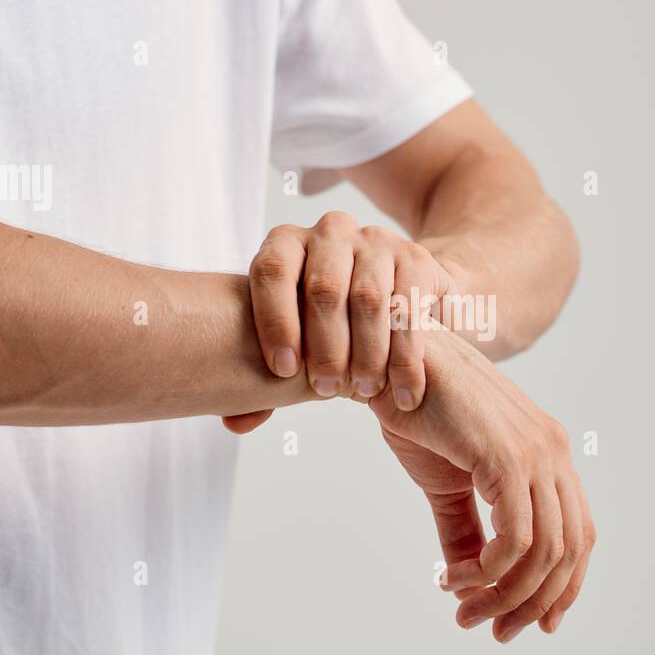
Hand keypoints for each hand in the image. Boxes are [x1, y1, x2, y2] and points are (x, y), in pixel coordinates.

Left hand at [224, 212, 454, 434]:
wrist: (392, 295)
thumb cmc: (327, 327)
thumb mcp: (294, 345)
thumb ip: (261, 384)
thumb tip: (237, 422)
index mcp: (287, 242)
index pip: (272, 271)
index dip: (275, 321)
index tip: (283, 371)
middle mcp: (330, 232)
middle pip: (323, 289)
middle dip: (324, 348)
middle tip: (325, 390)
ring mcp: (376, 241)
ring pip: (368, 299)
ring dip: (366, 353)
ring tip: (364, 390)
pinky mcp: (416, 256)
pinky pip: (409, 307)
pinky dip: (405, 356)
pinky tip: (403, 389)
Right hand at [370, 328, 594, 642]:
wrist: (392, 361)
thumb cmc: (420, 413)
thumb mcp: (447, 484)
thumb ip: (465, 531)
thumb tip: (470, 582)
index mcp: (549, 455)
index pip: (578, 535)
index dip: (563, 586)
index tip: (534, 623)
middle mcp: (554, 453)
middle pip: (569, 552)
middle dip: (532, 603)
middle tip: (491, 629)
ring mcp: (537, 453)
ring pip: (545, 553)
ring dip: (505, 595)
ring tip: (465, 610)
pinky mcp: (508, 458)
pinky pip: (516, 538)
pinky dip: (489, 572)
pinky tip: (455, 579)